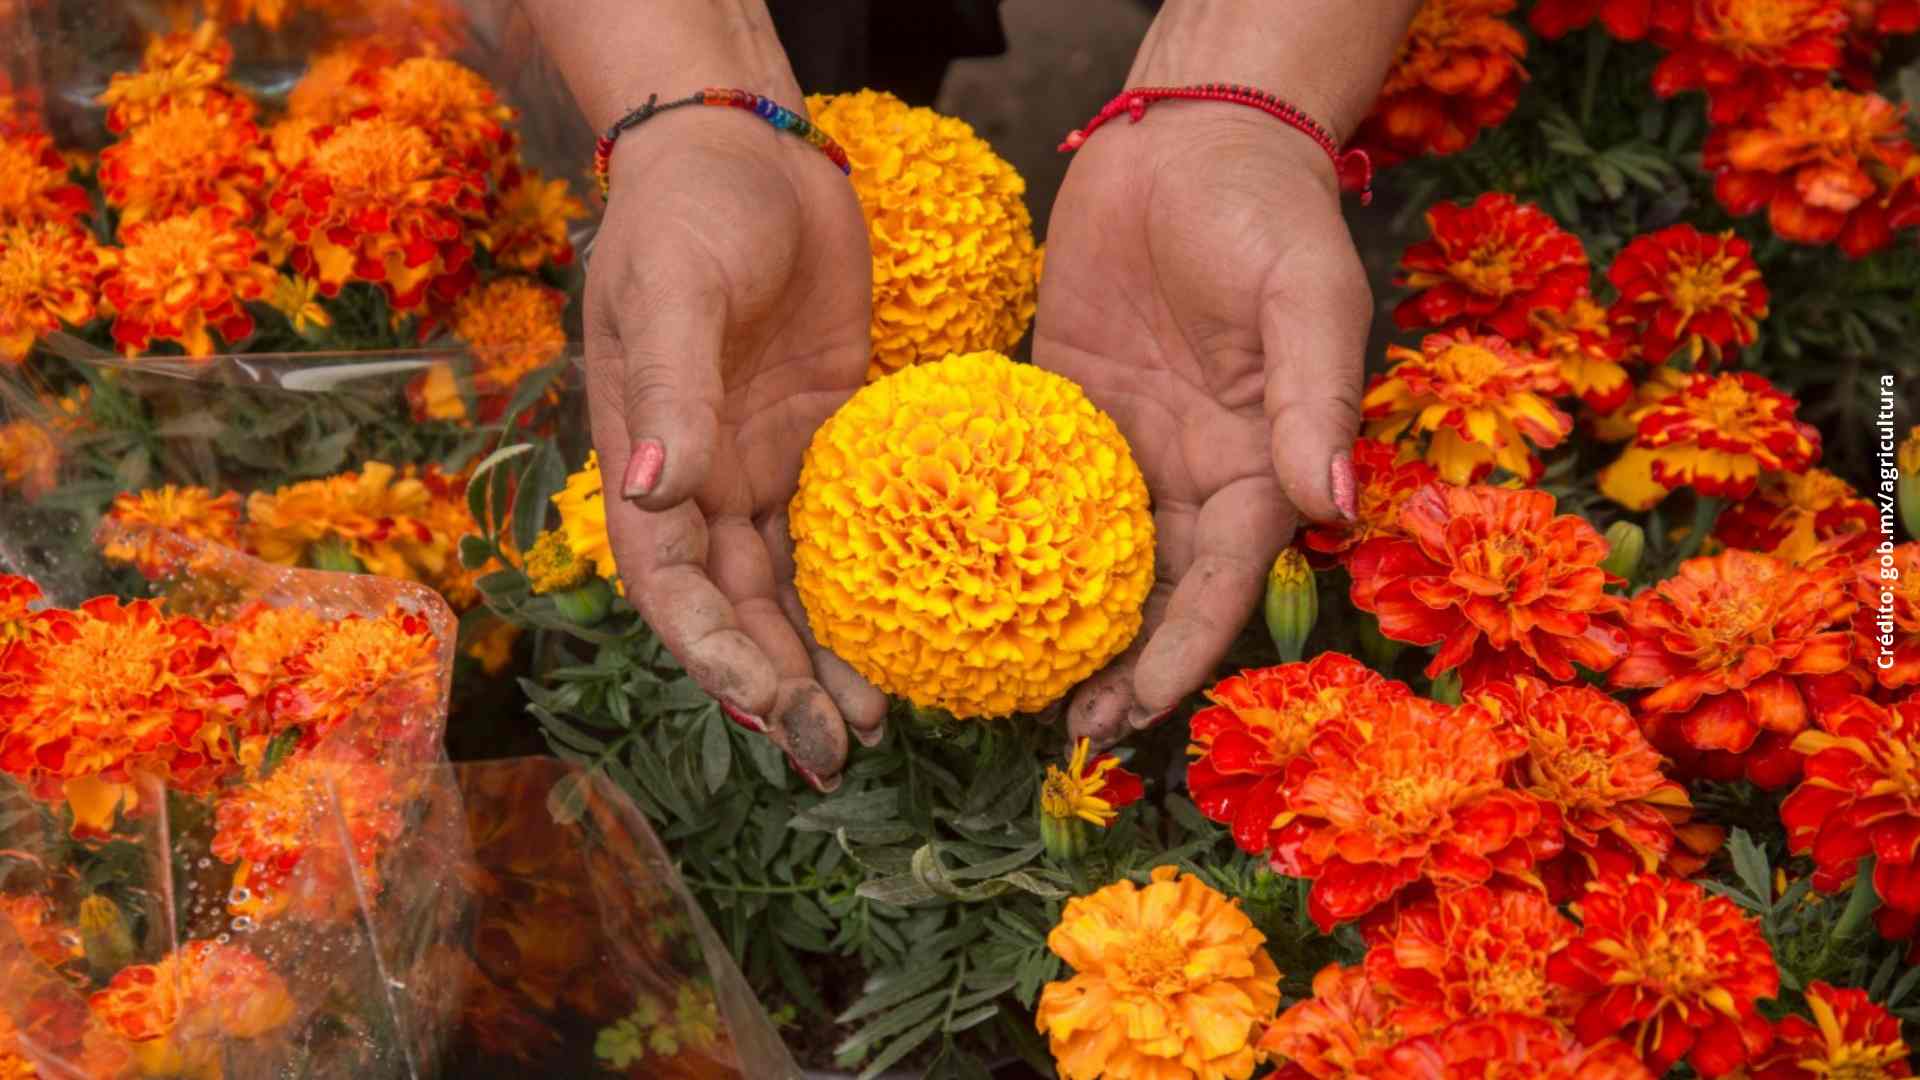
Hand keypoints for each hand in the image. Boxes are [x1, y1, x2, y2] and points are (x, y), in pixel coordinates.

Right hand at [585, 110, 884, 790]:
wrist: (750, 151)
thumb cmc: (691, 210)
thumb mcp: (674, 290)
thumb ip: (671, 387)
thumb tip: (652, 488)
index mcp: (649, 458)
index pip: (675, 583)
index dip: (712, 651)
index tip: (764, 702)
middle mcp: (706, 482)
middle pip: (739, 608)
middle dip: (776, 683)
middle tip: (833, 749)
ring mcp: (770, 466)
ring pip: (797, 589)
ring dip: (826, 657)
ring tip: (875, 722)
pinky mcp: (832, 442)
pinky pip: (854, 533)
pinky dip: (876, 588)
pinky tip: (920, 632)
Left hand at [1035, 106, 1369, 746]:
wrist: (1191, 136)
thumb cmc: (1268, 209)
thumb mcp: (1307, 298)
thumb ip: (1313, 400)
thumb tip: (1333, 506)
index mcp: (1255, 465)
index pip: (1219, 584)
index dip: (1180, 654)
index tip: (1134, 712)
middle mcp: (1188, 472)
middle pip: (1151, 592)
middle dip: (1116, 664)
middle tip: (1064, 729)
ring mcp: (1122, 445)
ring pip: (1086, 556)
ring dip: (1053, 619)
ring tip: (1000, 680)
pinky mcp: (1062, 406)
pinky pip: (1026, 483)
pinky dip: (996, 533)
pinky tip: (950, 576)